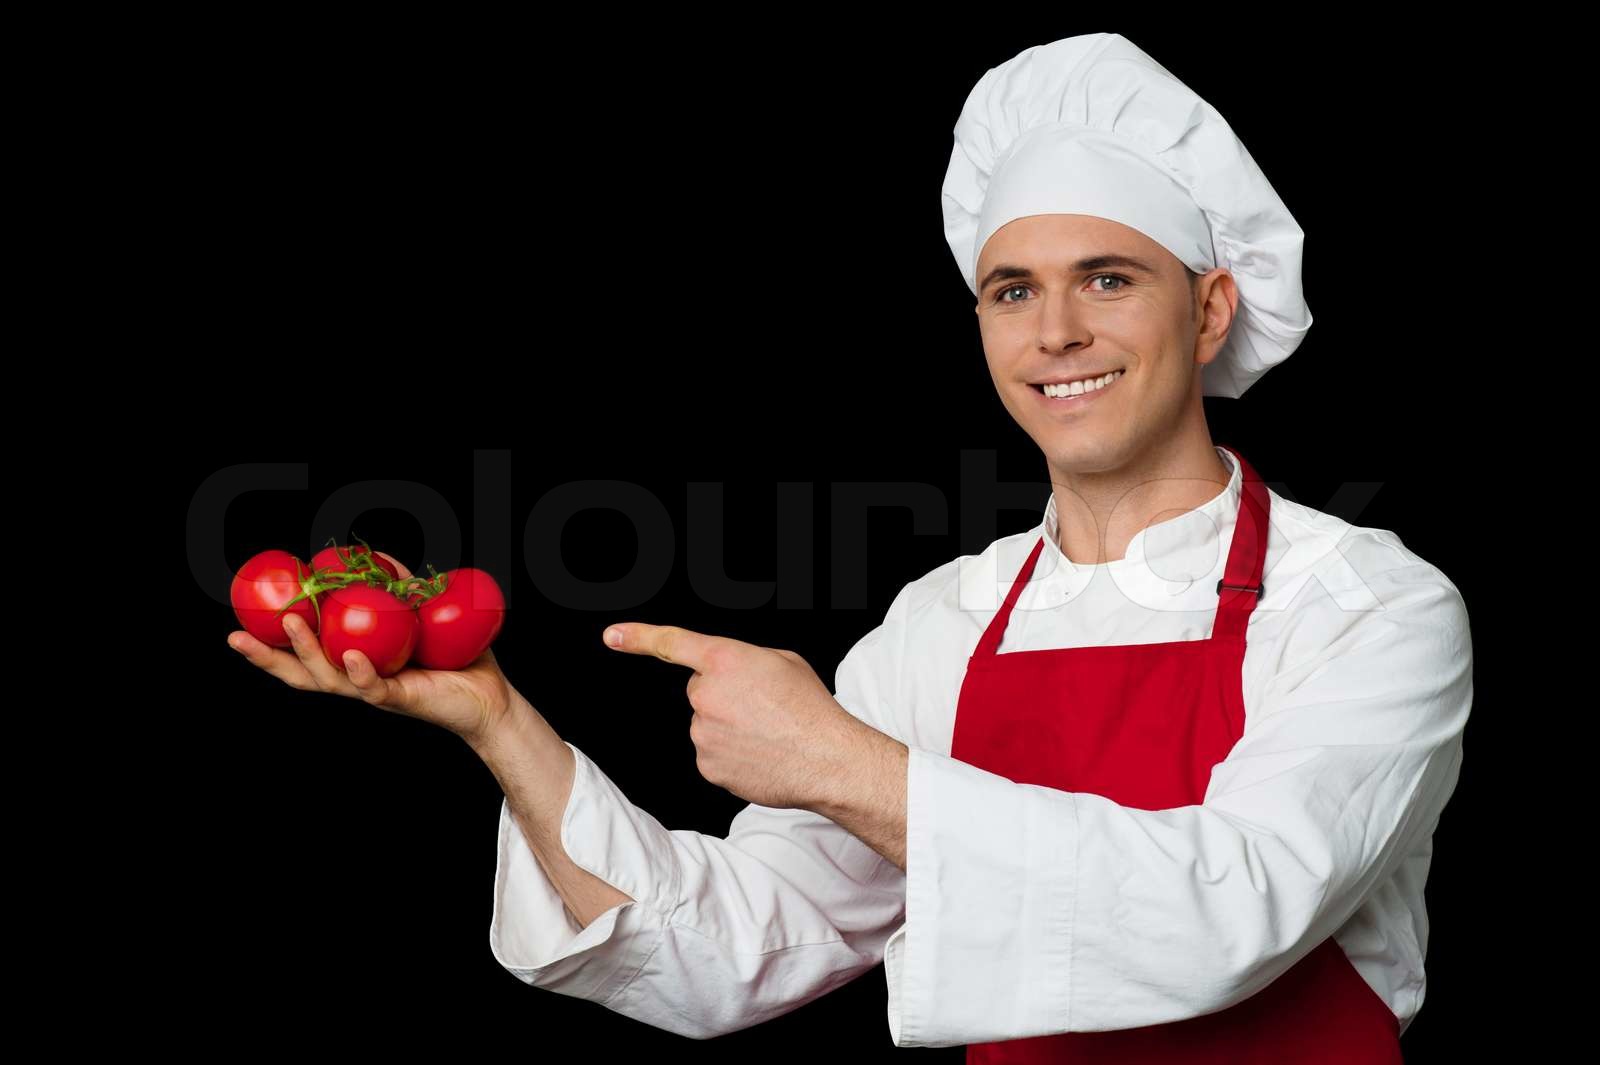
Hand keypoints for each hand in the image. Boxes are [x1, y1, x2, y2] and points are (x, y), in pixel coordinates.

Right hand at [227, 550, 516, 745]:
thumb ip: (397, 590)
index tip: (238, 629)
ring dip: (307, 652)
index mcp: (354, 667)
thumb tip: (375, 556)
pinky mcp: (402, 699)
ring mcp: (376, 693)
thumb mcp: (420, 618)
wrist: (491, 700)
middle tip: (237, 636)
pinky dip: (359, 672)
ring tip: (291, 625)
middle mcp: (357, 682)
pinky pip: (374, 687)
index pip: (302, 661)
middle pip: (302, 675)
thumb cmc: (455, 663)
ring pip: (330, 678)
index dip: (269, 649)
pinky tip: (348, 656)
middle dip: (268, 657)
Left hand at [602, 622, 867, 810]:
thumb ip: (744, 660)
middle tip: (763, 707)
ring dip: (730, 727)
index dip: (638, 637)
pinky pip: (712, 754)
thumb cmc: (812, 709)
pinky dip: (732, 754)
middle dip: (724, 696)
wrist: (828, 760)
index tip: (611, 636)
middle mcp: (707, 695)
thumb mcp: (784, 662)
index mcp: (726, 659)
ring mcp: (703, 734)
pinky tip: (760, 754)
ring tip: (767, 734)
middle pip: (701, 690)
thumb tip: (729, 675)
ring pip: (707, 725)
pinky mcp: (708, 766)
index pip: (672, 643)